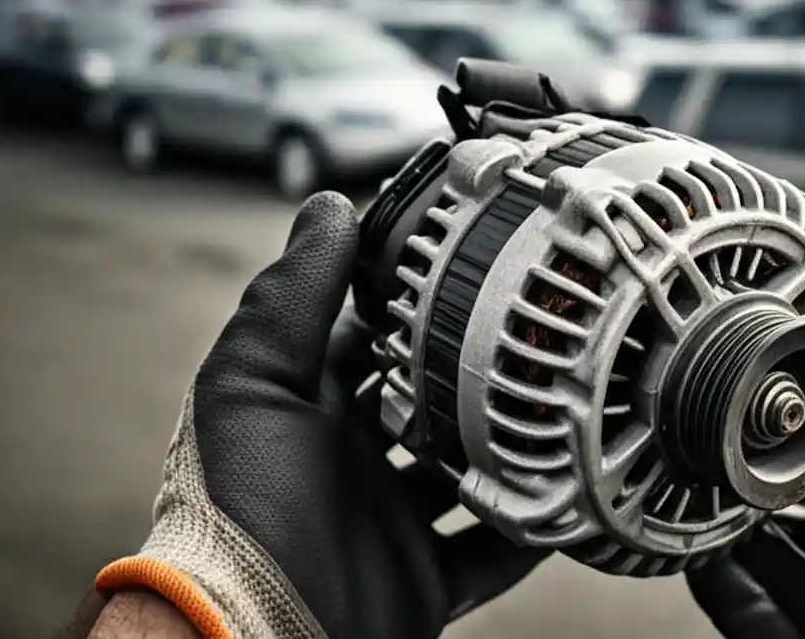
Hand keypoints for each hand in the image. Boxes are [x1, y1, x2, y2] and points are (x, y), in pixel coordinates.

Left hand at [92, 192, 547, 638]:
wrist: (260, 632)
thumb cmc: (240, 510)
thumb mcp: (254, 383)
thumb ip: (294, 296)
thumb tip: (331, 207)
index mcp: (310, 411)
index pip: (369, 337)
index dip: (413, 301)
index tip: (471, 264)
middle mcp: (352, 463)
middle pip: (428, 403)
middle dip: (473, 374)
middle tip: (535, 336)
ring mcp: (390, 522)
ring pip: (467, 474)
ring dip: (508, 451)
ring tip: (561, 413)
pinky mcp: (423, 580)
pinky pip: (492, 552)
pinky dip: (528, 531)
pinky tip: (564, 499)